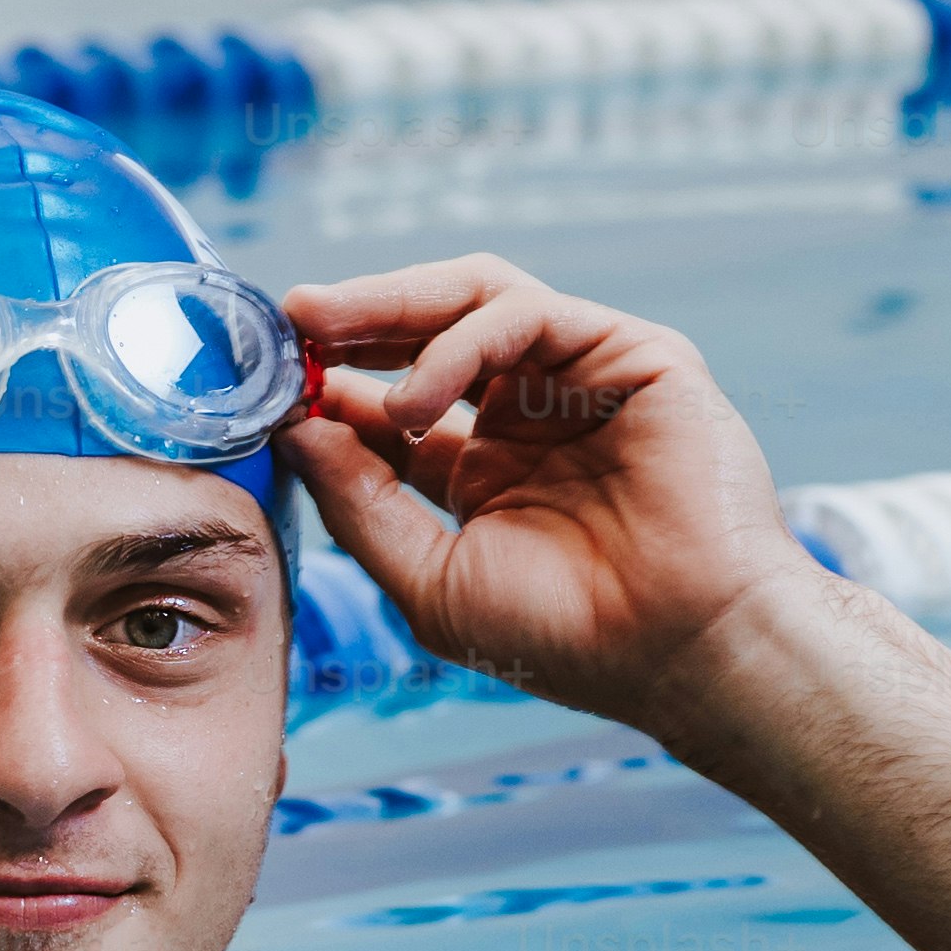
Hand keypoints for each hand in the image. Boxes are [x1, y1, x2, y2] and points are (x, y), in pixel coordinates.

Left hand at [279, 256, 821, 728]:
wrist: (684, 651)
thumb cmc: (570, 638)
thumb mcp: (431, 580)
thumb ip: (360, 504)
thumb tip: (294, 430)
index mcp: (487, 468)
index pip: (392, 399)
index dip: (328, 384)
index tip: (266, 382)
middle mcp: (534, 413)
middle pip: (427, 330)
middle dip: (351, 319)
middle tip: (286, 320)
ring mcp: (584, 377)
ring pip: (475, 298)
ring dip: (390, 307)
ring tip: (324, 334)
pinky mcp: (634, 353)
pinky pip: (528, 314)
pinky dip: (457, 345)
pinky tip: (414, 401)